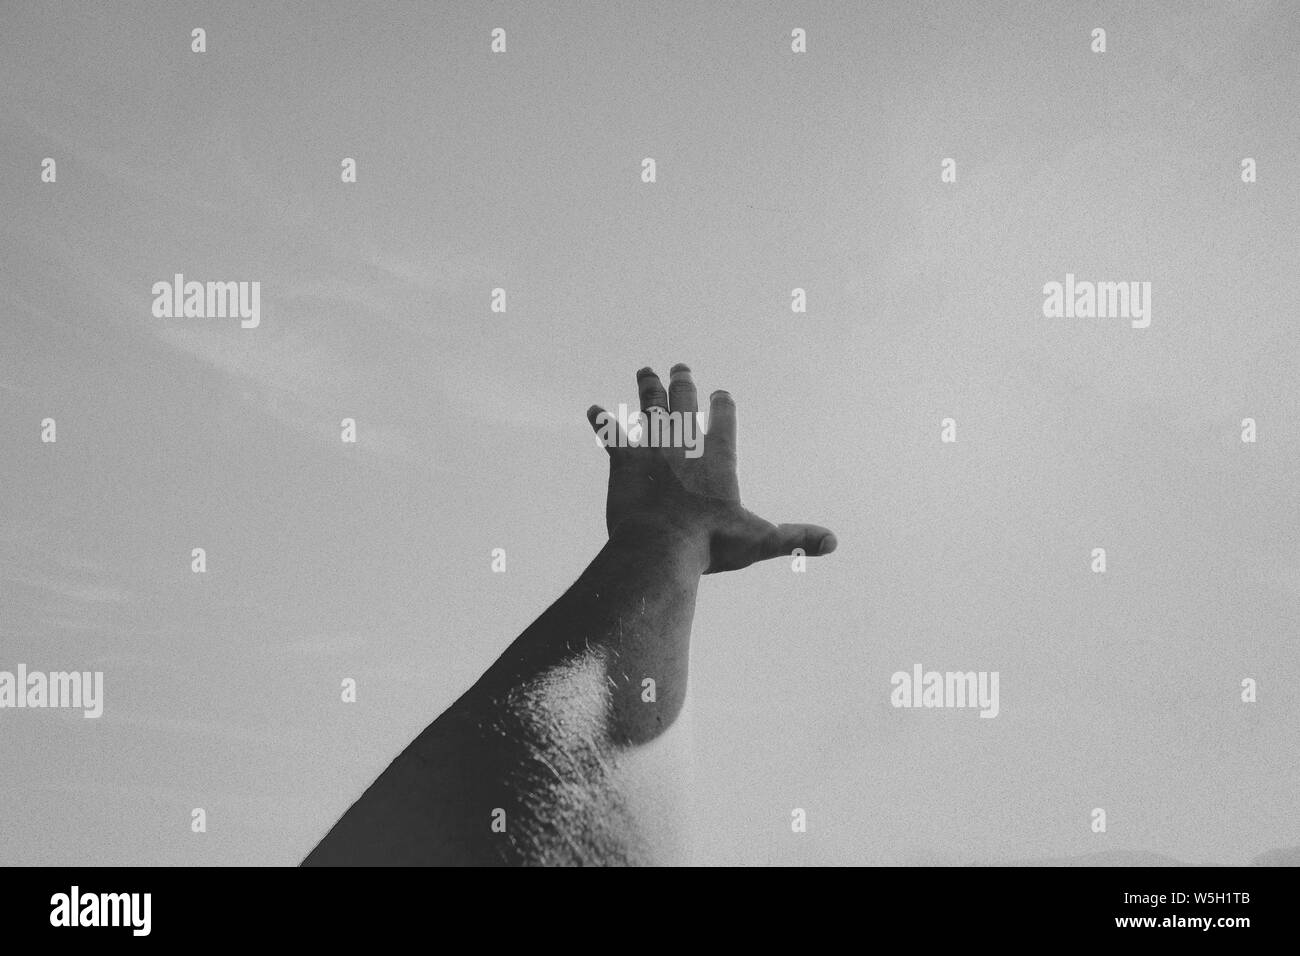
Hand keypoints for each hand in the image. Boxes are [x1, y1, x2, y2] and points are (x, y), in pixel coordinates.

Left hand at [586, 365, 836, 573]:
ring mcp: (653, 449)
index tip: (721, 393)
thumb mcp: (759, 541)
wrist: (661, 547)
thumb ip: (794, 539)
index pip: (723, 423)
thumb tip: (832, 542)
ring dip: (647, 389)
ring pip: (649, 409)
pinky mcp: (624, 461)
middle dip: (683, 385)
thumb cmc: (711, 545)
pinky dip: (602, 423)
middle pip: (684, 405)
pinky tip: (593, 410)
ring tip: (646, 371)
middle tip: (680, 369)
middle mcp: (685, 445)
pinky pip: (611, 436)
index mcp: (718, 460)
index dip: (723, 408)